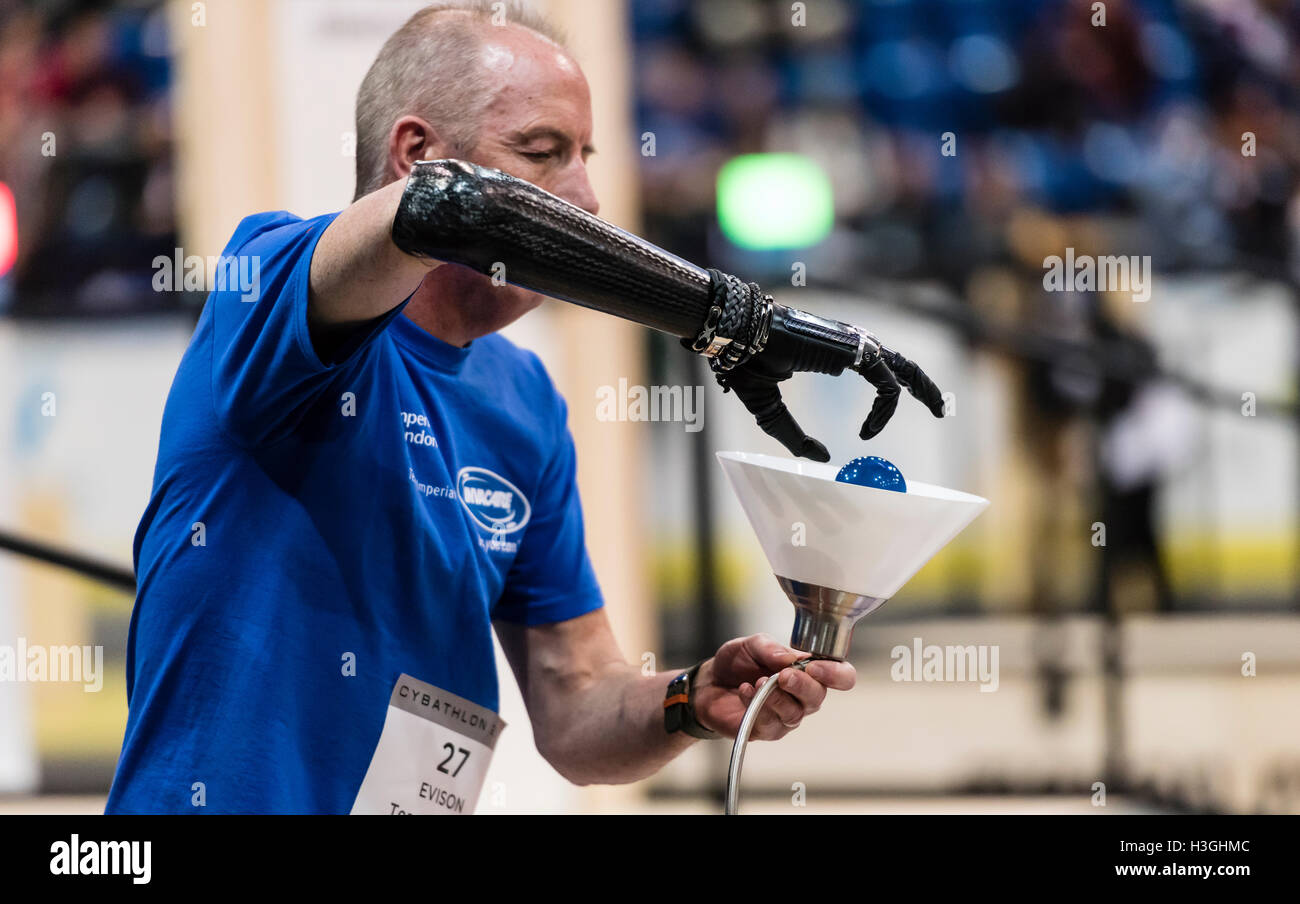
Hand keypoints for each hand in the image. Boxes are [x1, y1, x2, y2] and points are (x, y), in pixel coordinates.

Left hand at [691, 634, 854, 739]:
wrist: (708, 683)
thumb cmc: (736, 663)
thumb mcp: (750, 644)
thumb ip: (770, 648)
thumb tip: (789, 658)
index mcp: (807, 672)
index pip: (840, 676)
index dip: (836, 674)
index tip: (815, 667)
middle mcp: (802, 696)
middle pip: (818, 697)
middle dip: (802, 685)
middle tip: (783, 675)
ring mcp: (785, 716)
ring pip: (795, 713)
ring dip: (776, 697)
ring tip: (757, 683)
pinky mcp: (766, 730)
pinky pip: (770, 722)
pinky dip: (756, 704)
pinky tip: (744, 691)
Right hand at [715, 304, 946, 461]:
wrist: (738, 339)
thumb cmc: (748, 366)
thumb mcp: (771, 412)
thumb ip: (795, 437)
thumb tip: (825, 457)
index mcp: (835, 351)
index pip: (876, 368)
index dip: (883, 398)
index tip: (867, 434)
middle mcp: (851, 344)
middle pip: (901, 364)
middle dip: (923, 387)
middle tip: (940, 410)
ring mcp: (856, 346)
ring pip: (904, 369)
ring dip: (924, 390)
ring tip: (938, 412)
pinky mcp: (856, 353)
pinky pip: (887, 386)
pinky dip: (883, 411)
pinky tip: (867, 433)